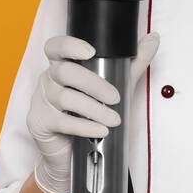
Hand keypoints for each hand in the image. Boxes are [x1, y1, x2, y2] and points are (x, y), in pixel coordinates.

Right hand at [26, 31, 159, 192]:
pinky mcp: (40, 122)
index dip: (70, 46)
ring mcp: (41, 101)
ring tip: (113, 120)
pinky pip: (62, 121)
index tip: (91, 52)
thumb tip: (153, 38)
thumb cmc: (92, 114)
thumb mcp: (117, 85)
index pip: (57, 47)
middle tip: (115, 98)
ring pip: (64, 97)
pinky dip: (84, 126)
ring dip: (93, 109)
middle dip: (94, 85)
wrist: (72, 154)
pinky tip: (100, 130)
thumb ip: (134, 62)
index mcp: (62, 65)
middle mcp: (48, 79)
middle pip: (65, 72)